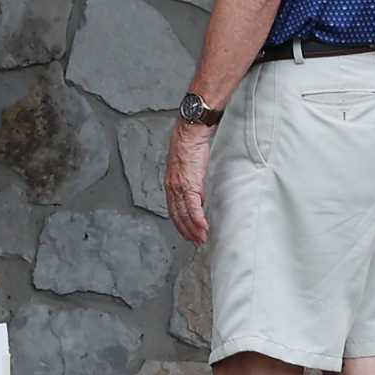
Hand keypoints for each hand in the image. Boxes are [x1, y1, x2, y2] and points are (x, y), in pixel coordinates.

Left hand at [165, 120, 213, 244]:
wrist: (190, 134)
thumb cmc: (190, 146)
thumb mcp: (188, 168)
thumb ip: (191, 182)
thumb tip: (199, 195)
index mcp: (171, 184)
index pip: (174, 209)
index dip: (180, 223)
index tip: (188, 233)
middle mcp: (172, 187)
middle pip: (177, 215)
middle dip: (186, 231)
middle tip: (195, 241)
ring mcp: (179, 187)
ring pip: (184, 214)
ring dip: (193, 229)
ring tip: (201, 238)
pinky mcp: (189, 184)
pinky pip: (193, 207)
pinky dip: (198, 219)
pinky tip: (203, 227)